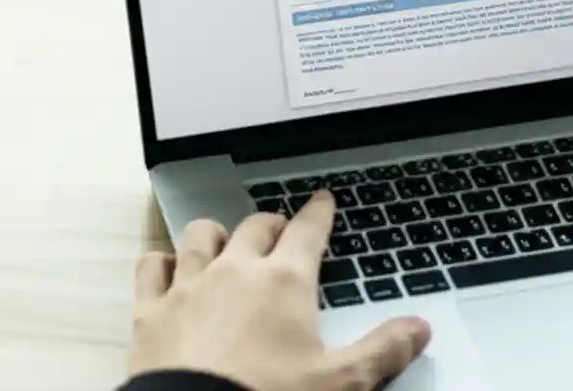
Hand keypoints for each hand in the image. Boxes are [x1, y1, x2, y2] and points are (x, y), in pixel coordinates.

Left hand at [128, 191, 431, 390]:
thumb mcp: (340, 382)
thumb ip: (383, 350)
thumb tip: (420, 328)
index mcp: (286, 281)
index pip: (308, 229)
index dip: (319, 212)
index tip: (323, 200)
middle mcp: (237, 270)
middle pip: (256, 226)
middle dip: (272, 224)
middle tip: (281, 232)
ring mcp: (190, 286)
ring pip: (201, 236)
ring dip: (216, 235)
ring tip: (224, 243)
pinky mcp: (151, 310)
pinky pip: (151, 267)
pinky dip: (160, 263)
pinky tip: (166, 268)